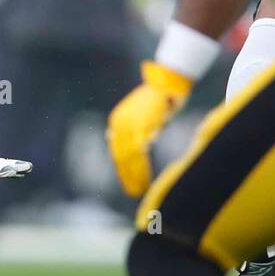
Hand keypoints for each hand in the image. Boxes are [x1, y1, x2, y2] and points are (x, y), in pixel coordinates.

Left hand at [107, 61, 192, 196]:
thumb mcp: (136, 115)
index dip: (124, 171)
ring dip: (136, 174)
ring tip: (141, 188)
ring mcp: (130, 124)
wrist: (166, 84)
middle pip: (122, 157)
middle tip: (134, 192)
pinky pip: (140, 149)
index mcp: (117, 123)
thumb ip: (125, 128)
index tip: (129, 185)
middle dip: (128, 176)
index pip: (117, 153)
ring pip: (130, 156)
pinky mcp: (143, 124)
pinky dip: (142, 164)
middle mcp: (119, 124)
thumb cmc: (155, 101)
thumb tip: (108, 136)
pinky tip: (146, 176)